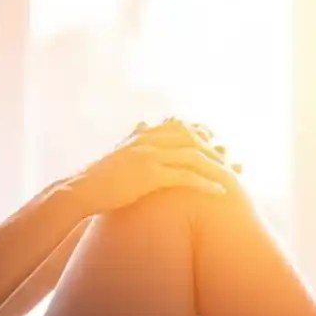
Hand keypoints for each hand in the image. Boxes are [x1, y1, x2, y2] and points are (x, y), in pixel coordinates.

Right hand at [61, 120, 239, 216]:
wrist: (82, 191)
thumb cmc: (100, 176)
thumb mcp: (119, 150)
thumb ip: (135, 136)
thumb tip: (143, 124)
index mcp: (144, 135)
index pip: (180, 127)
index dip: (202, 134)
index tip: (218, 142)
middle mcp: (149, 141)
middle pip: (191, 139)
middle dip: (214, 150)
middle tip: (232, 159)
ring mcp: (150, 157)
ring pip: (192, 157)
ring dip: (215, 167)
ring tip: (232, 176)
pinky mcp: (150, 175)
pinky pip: (185, 177)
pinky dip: (205, 184)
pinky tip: (219, 192)